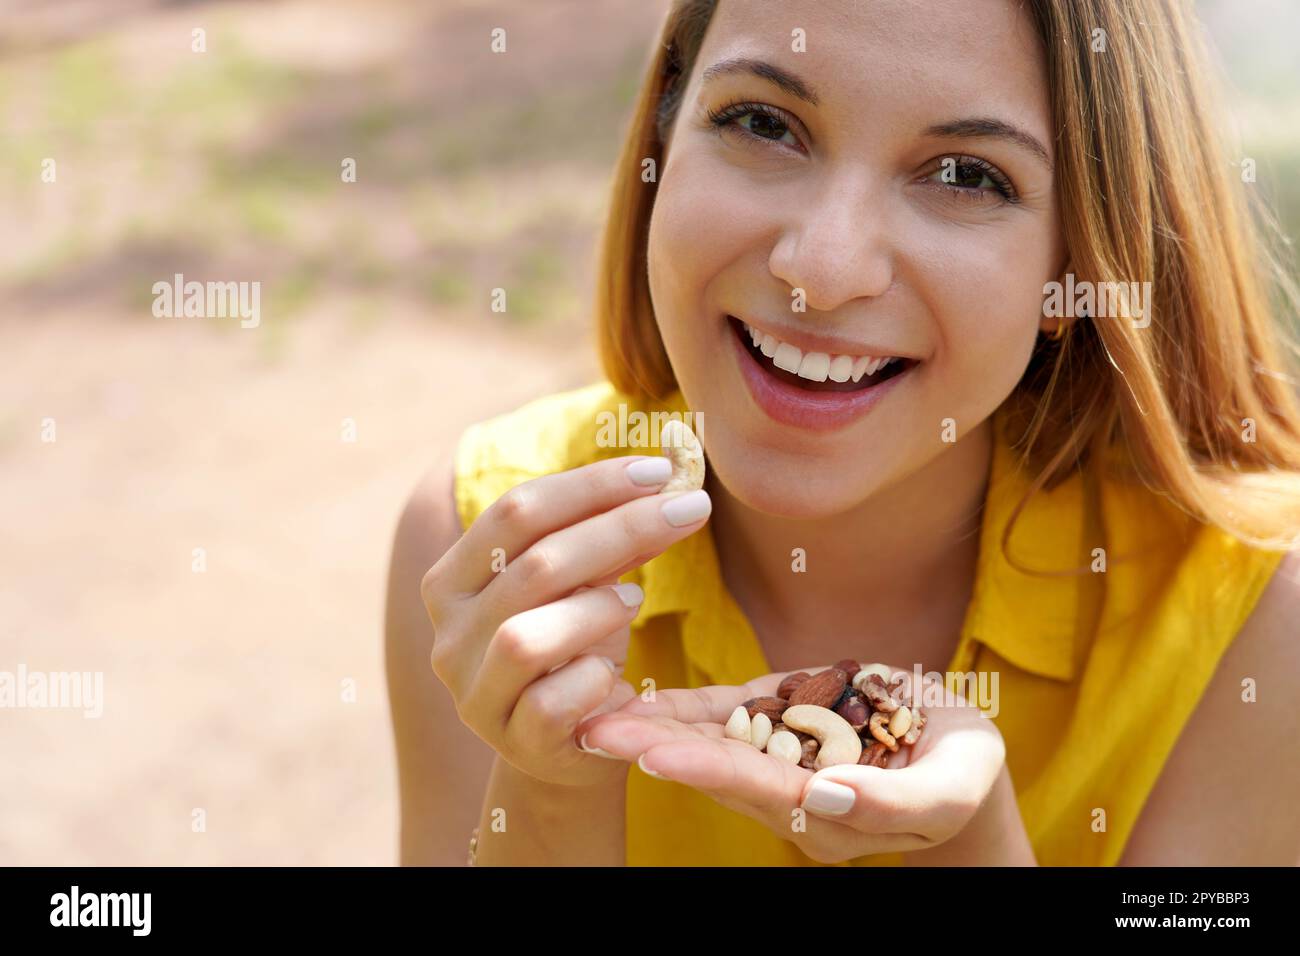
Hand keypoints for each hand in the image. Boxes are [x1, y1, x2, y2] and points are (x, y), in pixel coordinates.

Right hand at [421, 455, 711, 786]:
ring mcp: (475, 695)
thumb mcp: (587, 582)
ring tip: (636, 599)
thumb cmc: (577, 643)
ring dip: (595, 610)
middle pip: (534, 565)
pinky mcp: (513, 745)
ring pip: (524, 639)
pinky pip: (550, 705)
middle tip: (690, 509)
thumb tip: (665, 477)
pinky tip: (612, 672)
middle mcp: (449, 635)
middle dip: (620, 529)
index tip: (659, 471)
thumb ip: (609, 534)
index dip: (591, 485)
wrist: (573, 738)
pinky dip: (592, 679)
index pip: (515, 512)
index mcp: (453, 579)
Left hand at [578, 667, 1010, 862]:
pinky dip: (679, 708)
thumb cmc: (964, 775)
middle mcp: (790, 793)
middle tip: (593, 732)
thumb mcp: (952, 788)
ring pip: (708, 742)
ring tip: (593, 713)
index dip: (708, 769)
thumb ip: (897, 801)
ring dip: (651, 726)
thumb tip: (830, 795)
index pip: (760, 788)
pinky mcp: (778, 722)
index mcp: (829, 813)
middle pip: (716, 768)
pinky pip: (723, 717)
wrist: (959, 756)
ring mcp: (780, 756)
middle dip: (655, 747)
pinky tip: (636, 697)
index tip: (656, 755)